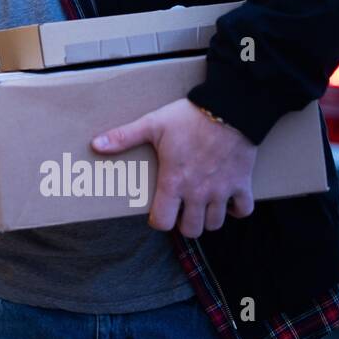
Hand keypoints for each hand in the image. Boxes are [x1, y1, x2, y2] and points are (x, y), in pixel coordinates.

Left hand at [90, 98, 256, 236]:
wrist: (229, 108)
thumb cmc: (188, 117)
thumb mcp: (152, 124)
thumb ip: (123, 137)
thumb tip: (95, 145)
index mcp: (174, 182)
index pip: (162, 223)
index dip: (158, 221)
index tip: (158, 210)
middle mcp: (198, 192)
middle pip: (191, 231)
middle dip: (183, 224)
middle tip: (180, 209)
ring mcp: (222, 191)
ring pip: (215, 224)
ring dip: (207, 219)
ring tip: (200, 205)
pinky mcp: (242, 184)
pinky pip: (244, 211)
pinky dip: (236, 210)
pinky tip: (226, 200)